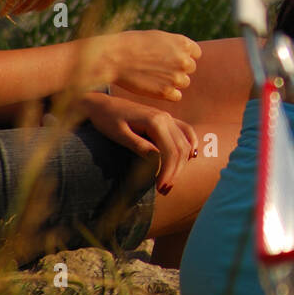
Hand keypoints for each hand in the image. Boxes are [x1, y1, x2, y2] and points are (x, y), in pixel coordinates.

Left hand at [78, 92, 198, 193]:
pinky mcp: (165, 119)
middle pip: (180, 149)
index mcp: (155, 121)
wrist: (102, 104)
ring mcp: (167, 117)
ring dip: (182, 163)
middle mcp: (166, 118)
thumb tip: (156, 158)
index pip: (170, 151)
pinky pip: (185, 131)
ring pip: (185, 142)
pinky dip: (190, 144)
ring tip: (171, 181)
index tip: (160, 188)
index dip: (168, 171)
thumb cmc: (107, 120)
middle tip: (164, 190)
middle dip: (175, 171)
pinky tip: (191, 156)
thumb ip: (138, 145)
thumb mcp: (119, 134)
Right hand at [93, 31, 201, 100]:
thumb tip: (183, 54)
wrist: (114, 57)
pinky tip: (155, 88)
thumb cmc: (131, 44)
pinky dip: (168, 94)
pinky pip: (176, 96)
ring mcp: (176, 77)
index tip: (170, 58)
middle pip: (190, 68)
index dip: (183, 56)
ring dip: (173, 82)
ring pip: (184, 83)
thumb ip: (174, 46)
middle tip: (159, 69)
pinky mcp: (166, 92)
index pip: (195, 53)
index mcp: (183, 43)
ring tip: (154, 77)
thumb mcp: (158, 37)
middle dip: (178, 69)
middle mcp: (184, 60)